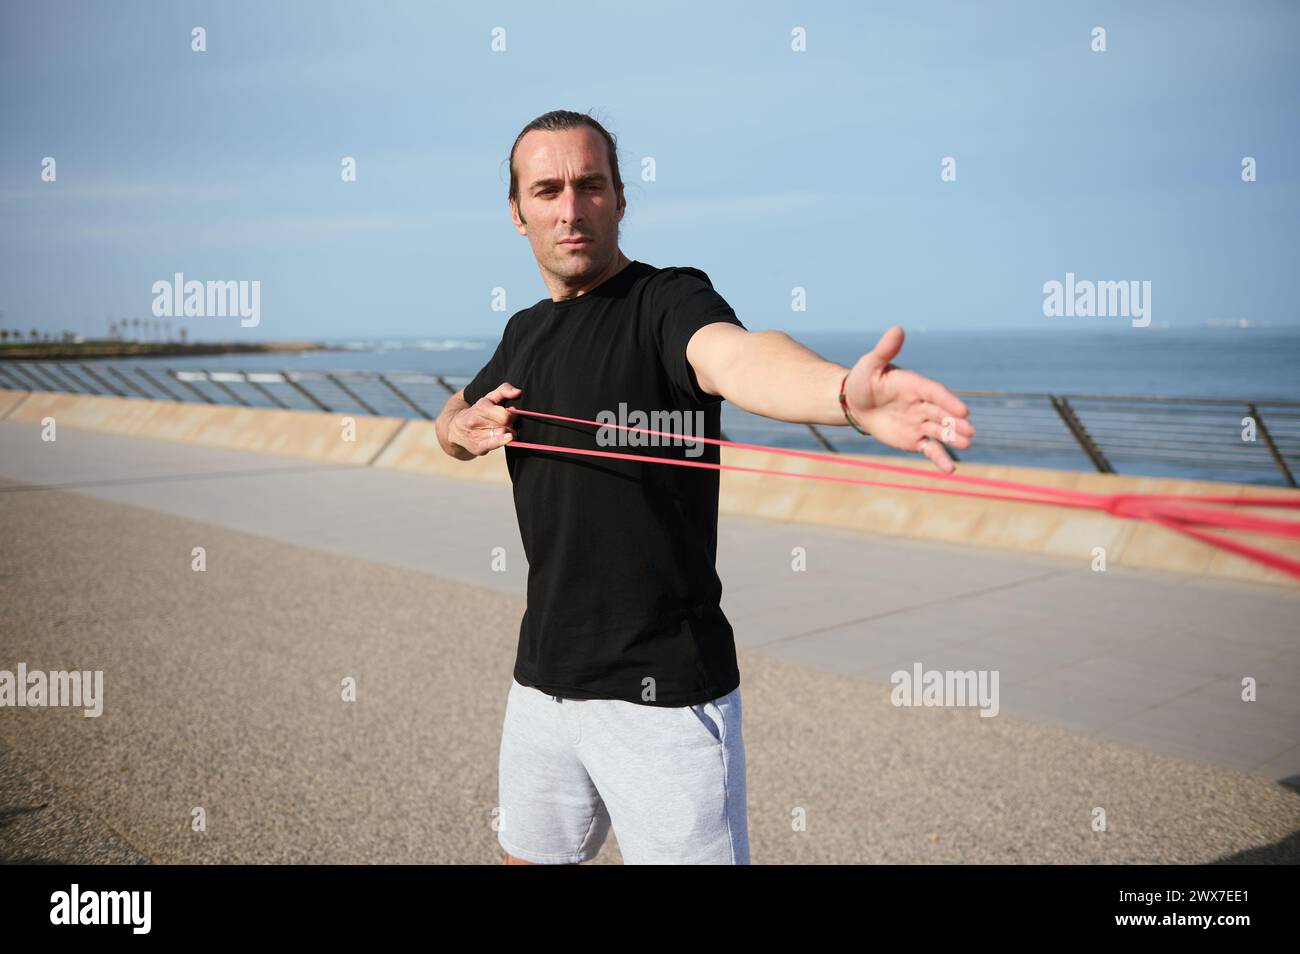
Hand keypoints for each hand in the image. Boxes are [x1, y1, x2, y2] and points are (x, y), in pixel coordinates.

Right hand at [450, 382, 521, 455]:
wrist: (455, 429)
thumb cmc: (477, 412)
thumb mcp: (489, 397)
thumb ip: (504, 390)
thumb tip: (518, 392)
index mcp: (480, 407)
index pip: (505, 415)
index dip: (512, 415)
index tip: (511, 414)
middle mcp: (475, 421)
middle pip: (505, 425)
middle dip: (511, 424)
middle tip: (508, 423)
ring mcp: (475, 435)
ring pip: (502, 435)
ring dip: (508, 433)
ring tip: (503, 430)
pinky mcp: (477, 447)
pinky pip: (494, 445)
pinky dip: (503, 441)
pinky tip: (507, 438)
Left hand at [842, 326, 974, 473]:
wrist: (854, 403)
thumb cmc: (863, 380)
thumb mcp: (871, 364)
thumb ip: (885, 350)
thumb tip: (897, 329)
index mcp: (915, 385)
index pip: (934, 392)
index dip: (948, 401)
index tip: (962, 410)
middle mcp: (922, 404)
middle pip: (942, 413)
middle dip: (955, 422)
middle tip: (970, 431)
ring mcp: (920, 422)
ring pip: (939, 431)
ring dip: (953, 438)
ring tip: (966, 445)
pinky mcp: (914, 438)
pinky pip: (929, 449)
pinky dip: (939, 458)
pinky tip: (950, 469)